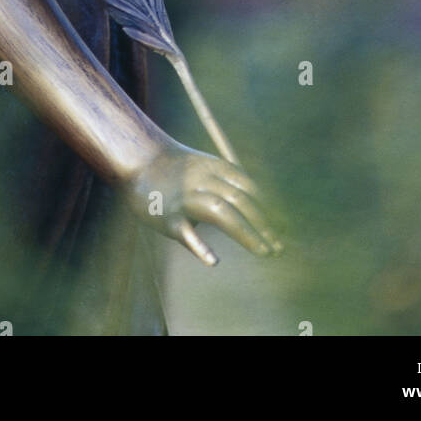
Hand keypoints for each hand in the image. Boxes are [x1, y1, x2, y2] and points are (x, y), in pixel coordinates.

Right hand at [124, 141, 281, 265]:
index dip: (268, 209)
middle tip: (279, 248)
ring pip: (220, 212)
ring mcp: (184, 198)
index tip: (282, 228)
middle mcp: (202, 179)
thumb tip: (258, 204)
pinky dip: (199, 246)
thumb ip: (227, 183)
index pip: (248, 188)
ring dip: (245, 233)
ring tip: (264, 252)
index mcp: (214, 167)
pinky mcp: (167, 217)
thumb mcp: (205, 167)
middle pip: (239, 200)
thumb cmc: (176, 168)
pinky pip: (185, 232)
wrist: (138, 159)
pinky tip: (213, 260)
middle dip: (263, 224)